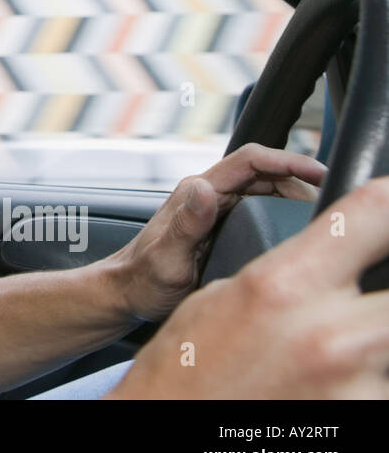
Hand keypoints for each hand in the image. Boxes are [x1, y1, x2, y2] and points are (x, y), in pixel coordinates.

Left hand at [106, 143, 325, 321]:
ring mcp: (212, 208)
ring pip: (261, 188)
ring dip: (291, 192)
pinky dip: (280, 208)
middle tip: (325, 198)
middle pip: (261, 171)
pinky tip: (294, 224)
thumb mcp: (166, 258)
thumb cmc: (141, 279)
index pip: (248, 160)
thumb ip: (186, 225)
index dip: (286, 160)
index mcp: (194, 192)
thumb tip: (204, 188)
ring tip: (316, 210)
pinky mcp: (218, 223)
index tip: (316, 172)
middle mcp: (204, 194)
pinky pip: (256, 207)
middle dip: (296, 177)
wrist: (127, 292)